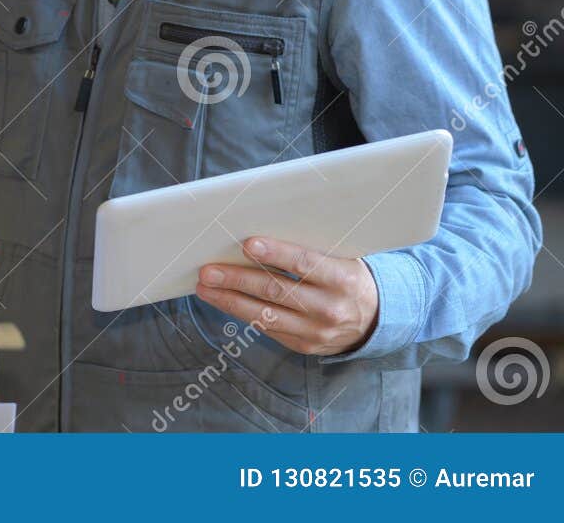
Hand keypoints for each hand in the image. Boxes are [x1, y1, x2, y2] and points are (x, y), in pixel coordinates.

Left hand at [195, 236, 379, 356]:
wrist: (377, 320)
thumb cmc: (348, 278)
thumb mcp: (341, 259)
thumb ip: (309, 250)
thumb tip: (259, 237)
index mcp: (342, 279)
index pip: (305, 264)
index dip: (276, 253)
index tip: (247, 244)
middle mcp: (330, 308)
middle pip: (276, 291)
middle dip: (237, 279)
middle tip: (208, 270)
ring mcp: (317, 331)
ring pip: (265, 315)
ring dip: (229, 300)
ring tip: (205, 287)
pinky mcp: (304, 346)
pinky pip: (268, 329)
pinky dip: (242, 314)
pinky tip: (223, 301)